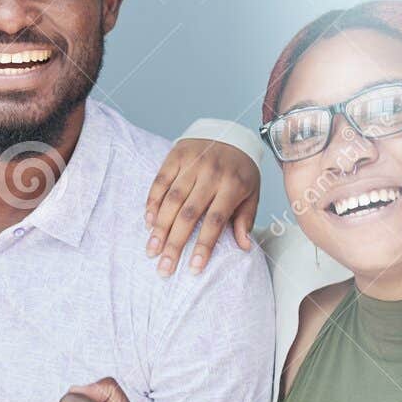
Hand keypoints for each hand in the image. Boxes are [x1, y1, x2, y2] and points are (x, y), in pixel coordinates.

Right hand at [144, 138, 259, 275]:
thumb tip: (244, 247)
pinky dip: (153, 202)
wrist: (231, 132)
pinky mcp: (176, 155)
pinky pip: (160, 180)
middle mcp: (211, 174)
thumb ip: (245, 219)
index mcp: (233, 186)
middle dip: (175, 244)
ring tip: (151, 250)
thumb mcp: (252, 193)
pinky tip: (149, 221)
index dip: (203, 246)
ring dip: (159, 227)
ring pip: (171, 199)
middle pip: (189, 214)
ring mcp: (193, 163)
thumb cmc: (241, 171)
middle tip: (164, 268)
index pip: (215, 222)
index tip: (193, 269)